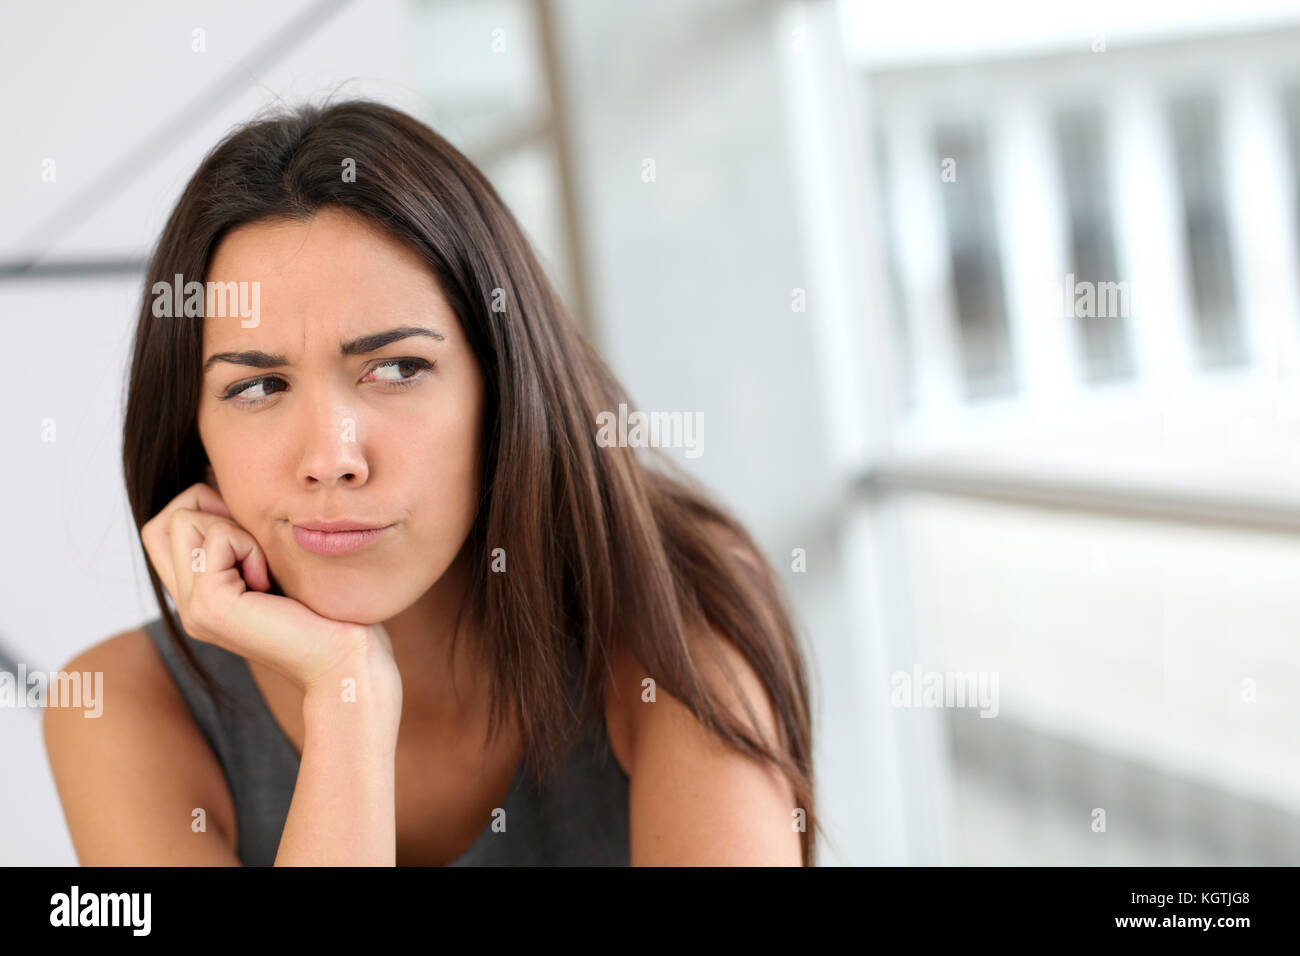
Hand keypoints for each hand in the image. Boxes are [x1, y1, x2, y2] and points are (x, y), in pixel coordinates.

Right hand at [139, 481, 399, 699]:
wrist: (347, 661)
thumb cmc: (329, 610)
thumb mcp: (279, 561)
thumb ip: (245, 536)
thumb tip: (224, 482)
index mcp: (200, 593)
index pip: (166, 527)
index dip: (208, 510)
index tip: (256, 535)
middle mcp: (187, 603)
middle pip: (165, 519)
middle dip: (214, 510)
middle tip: (258, 546)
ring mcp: (192, 608)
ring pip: (182, 519)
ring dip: (233, 527)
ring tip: (265, 566)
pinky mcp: (208, 606)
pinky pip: (214, 537)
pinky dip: (247, 545)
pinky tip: (270, 581)